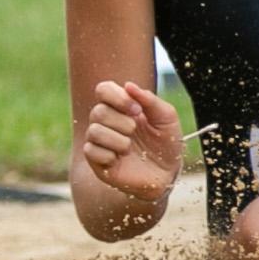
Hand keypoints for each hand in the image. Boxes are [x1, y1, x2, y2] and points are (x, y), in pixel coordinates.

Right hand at [82, 80, 183, 203]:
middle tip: (135, 130)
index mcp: (121, 107)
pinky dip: (109, 155)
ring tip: (130, 148)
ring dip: (117, 139)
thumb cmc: (166, 143)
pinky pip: (91, 151)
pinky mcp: (97, 162)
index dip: (117, 97)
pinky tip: (120, 159)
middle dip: (121, 122)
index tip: (137, 110)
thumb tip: (128, 85)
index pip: (104, 90)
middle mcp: (107, 122)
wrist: (167, 174)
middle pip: (98, 111)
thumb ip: (149, 99)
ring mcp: (100, 142)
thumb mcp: (166, 117)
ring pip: (94, 131)